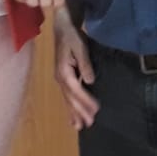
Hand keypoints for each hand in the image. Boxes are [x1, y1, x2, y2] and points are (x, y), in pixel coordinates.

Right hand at [52, 10, 98, 129]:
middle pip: (71, 98)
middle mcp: (60, 78)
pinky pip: (67, 96)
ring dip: (74, 113)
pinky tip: (73, 117)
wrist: (62, 28)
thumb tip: (89, 80)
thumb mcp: (80, 47)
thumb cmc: (72, 36)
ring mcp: (61, 79)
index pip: (76, 90)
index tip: (96, 110)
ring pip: (68, 99)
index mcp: (64, 71)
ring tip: (80, 127)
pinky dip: (70, 107)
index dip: (86, 101)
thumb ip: (85, 64)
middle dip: (80, 112)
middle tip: (89, 124)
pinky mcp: (64, 78)